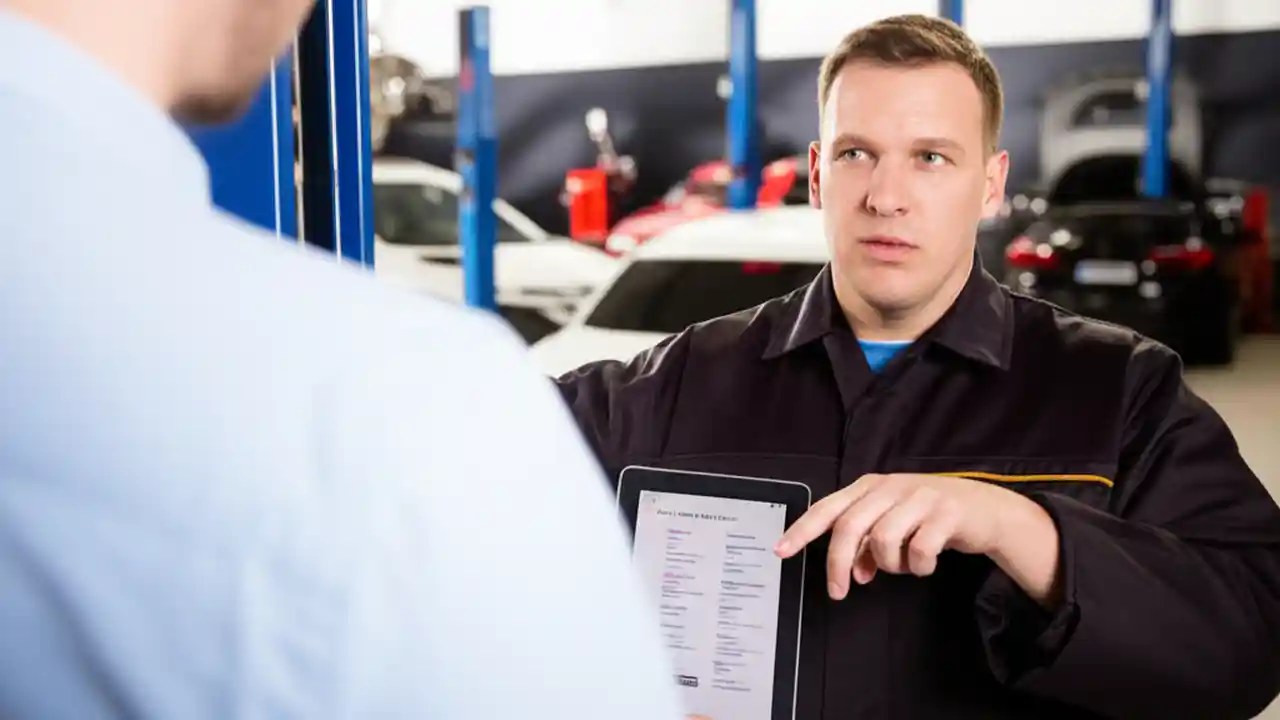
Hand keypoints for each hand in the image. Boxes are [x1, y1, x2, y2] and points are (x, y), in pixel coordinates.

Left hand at [774, 473, 1052, 600]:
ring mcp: (919, 497)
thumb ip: (867, 545)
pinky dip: (918, 567)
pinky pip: (919, 551)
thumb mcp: (893, 525)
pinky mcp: (946, 513)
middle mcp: (890, 487)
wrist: (984, 509)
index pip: (827, 508)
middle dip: (838, 564)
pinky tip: (925, 564)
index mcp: (870, 487)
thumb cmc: (929, 516)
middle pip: (849, 527)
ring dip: (889, 565)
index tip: (781, 550)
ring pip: (883, 540)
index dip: (802, 530)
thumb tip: (853, 573)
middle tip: (838, 592)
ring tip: (903, 565)